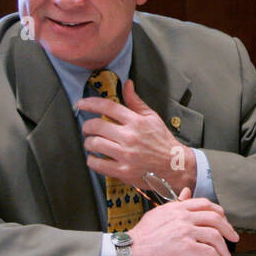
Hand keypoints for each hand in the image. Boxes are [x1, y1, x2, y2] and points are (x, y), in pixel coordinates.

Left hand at [81, 79, 196, 193]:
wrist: (174, 165)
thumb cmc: (162, 140)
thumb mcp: (152, 117)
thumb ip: (136, 101)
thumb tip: (127, 84)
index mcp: (136, 121)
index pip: (108, 107)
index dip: (90, 103)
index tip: (81, 104)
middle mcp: (130, 136)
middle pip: (96, 126)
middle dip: (87, 126)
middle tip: (88, 129)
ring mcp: (126, 155)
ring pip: (94, 144)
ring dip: (88, 143)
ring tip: (92, 143)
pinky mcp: (123, 171)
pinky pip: (97, 164)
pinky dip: (92, 160)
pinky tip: (95, 158)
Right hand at [127, 187, 239, 255]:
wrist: (130, 252)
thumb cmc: (142, 236)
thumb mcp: (159, 213)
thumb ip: (176, 204)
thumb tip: (187, 192)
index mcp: (178, 209)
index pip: (206, 204)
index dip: (219, 213)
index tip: (224, 221)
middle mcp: (184, 218)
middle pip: (215, 219)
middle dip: (228, 229)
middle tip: (233, 238)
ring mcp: (186, 232)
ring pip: (215, 236)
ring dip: (223, 248)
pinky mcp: (186, 248)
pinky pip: (208, 252)